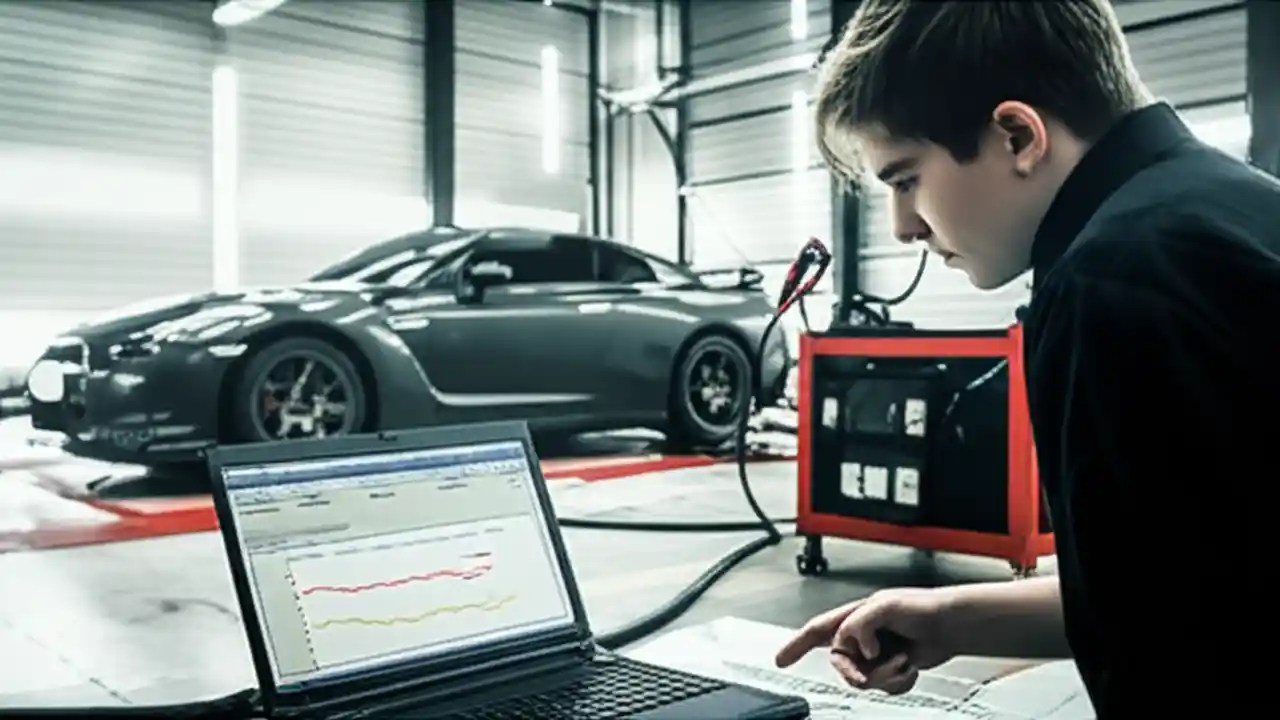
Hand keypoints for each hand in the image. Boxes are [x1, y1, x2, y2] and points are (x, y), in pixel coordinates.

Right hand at [774, 587, 958, 693]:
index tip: (780, 660)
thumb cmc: (922, 606)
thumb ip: (859, 623)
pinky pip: (884, 687)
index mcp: (853, 617)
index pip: (816, 630)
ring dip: (885, 675)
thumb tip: (855, 646)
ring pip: (864, 679)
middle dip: (854, 673)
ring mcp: (876, 654)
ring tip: (904, 659)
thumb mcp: (883, 606)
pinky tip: (910, 665)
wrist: (952, 625)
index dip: (795, 645)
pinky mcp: (892, 669)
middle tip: (864, 678)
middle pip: (840, 663)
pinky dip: (898, 681)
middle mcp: (861, 637)